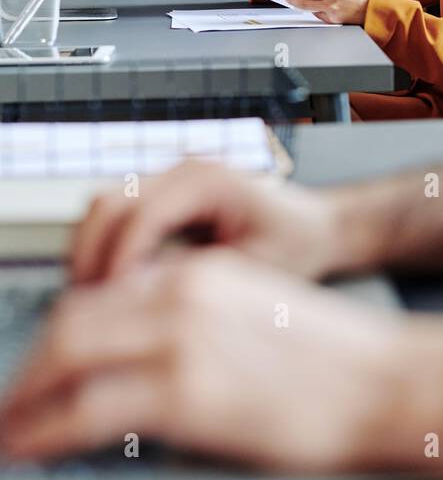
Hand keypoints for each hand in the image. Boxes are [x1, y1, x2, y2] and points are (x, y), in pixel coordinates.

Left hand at [0, 251, 412, 470]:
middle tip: (14, 405)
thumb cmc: (342, 361)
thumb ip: (201, 322)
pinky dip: (44, 432)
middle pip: (72, 318)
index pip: (101, 291)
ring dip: (26, 400)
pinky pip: (86, 411)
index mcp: (202, 272)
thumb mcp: (259, 314)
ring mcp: (183, 339)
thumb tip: (148, 356)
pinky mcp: (187, 392)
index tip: (40, 366)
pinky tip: (32, 447)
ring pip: (67, 357)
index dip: (57, 333)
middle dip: (31, 367)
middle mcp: (183, 292)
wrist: (392, 381)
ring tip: (11, 432)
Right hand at [70, 159, 347, 283]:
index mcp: (209, 180)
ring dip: (90, 252)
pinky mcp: (163, 194)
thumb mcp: (253, 270)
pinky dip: (102, 248)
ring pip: (103, 206)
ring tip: (91, 304)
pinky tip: (106, 289)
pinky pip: (116, 215)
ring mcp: (170, 177)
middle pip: (109, 203)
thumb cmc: (296, 246)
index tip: (109, 306)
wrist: (318, 226)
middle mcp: (184, 169)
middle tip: (86, 310)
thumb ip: (199, 277)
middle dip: (91, 257)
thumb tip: (140, 296)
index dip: (119, 262)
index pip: (142, 214)